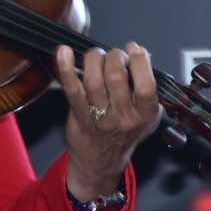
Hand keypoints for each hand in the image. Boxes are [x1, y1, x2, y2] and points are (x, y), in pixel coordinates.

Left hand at [55, 42, 161, 200]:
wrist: (101, 161)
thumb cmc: (125, 132)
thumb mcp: (147, 115)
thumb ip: (147, 87)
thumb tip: (143, 54)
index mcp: (145, 115)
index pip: (146, 86)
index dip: (140, 62)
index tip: (134, 48)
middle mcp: (123, 117)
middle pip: (116, 77)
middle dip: (114, 56)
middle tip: (113, 54)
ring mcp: (99, 117)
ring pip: (94, 80)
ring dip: (94, 59)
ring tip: (96, 55)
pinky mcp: (79, 115)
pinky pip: (71, 88)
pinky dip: (65, 68)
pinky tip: (63, 52)